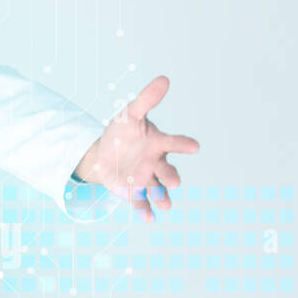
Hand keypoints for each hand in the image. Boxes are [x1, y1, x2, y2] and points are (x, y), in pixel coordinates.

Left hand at [74, 75, 199, 222]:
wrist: (104, 154)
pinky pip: (141, 202)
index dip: (183, 145)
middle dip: (171, 177)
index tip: (194, 146)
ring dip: (162, 198)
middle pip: (168, 171)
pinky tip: (148, 218)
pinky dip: (145, 210)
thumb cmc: (122, 132)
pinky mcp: (134, 192)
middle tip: (174, 182)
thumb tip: (164, 78)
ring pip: (158, 190)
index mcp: (158, 144)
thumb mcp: (129, 114)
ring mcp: (147, 179)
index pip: (174, 143)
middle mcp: (157, 163)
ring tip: (164, 205)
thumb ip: (146, 99)